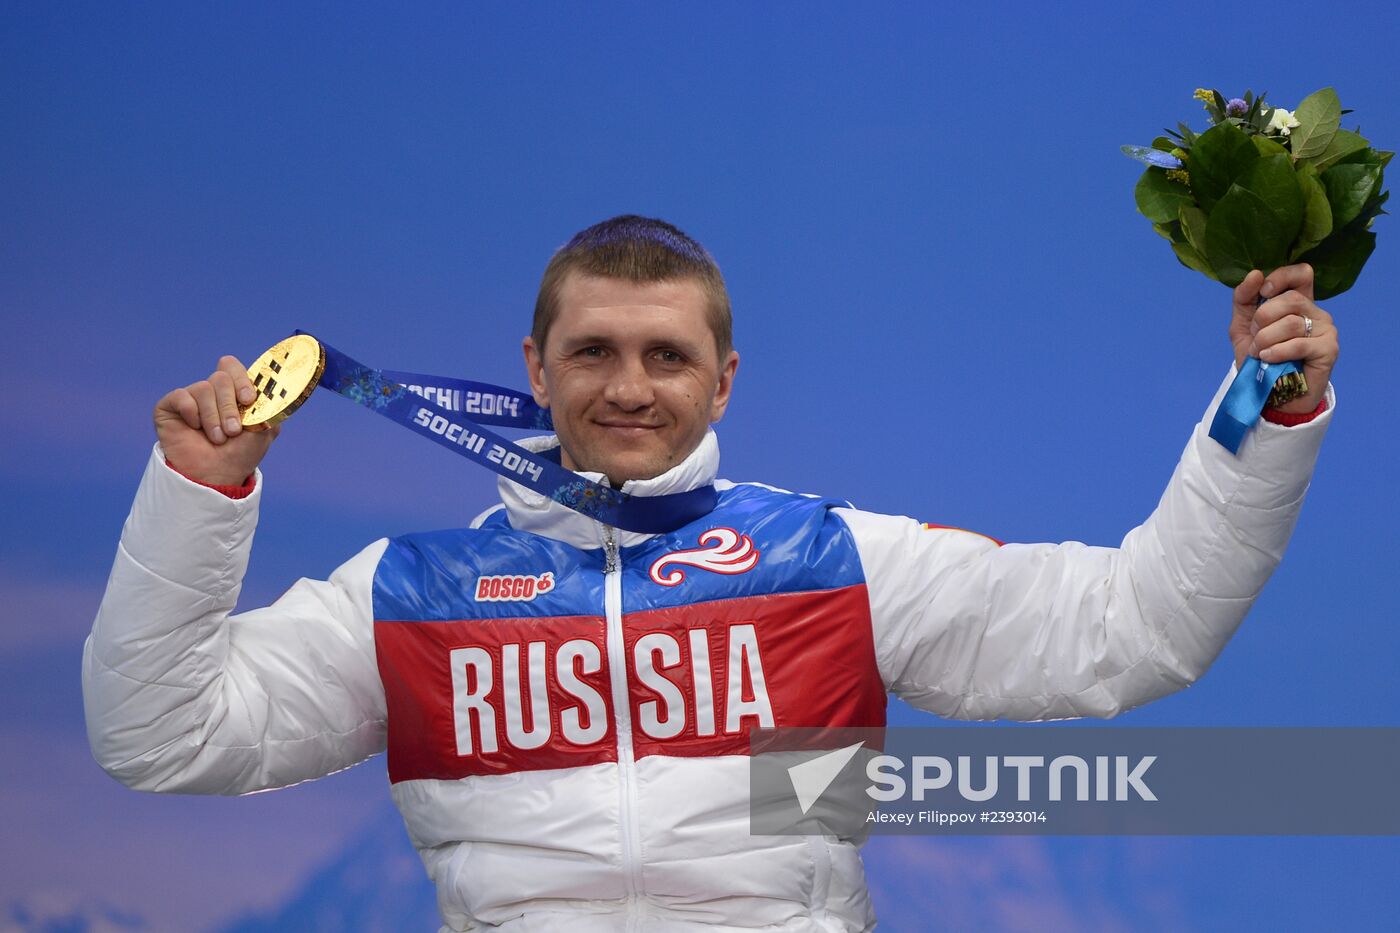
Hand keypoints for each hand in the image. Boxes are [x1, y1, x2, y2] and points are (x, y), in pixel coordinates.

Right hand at [154, 356, 279, 485]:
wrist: (215, 477)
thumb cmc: (239, 455)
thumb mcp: (263, 431)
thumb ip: (268, 407)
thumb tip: (270, 390)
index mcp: (233, 392)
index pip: (232, 367)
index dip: (241, 379)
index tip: (249, 399)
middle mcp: (212, 392)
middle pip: (221, 377)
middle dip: (230, 406)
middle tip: (233, 431)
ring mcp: (191, 398)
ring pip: (203, 389)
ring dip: (213, 417)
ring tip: (217, 438)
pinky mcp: (170, 407)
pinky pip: (181, 396)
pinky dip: (192, 413)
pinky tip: (194, 428)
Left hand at [1229, 264, 1338, 414]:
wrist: (1270, 396)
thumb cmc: (1260, 360)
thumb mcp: (1244, 328)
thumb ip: (1244, 300)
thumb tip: (1255, 274)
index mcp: (1299, 302)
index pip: (1301, 273)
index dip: (1281, 277)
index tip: (1263, 291)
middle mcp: (1316, 312)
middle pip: (1290, 298)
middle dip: (1263, 318)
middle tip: (1256, 338)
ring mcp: (1326, 331)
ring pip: (1291, 323)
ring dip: (1265, 339)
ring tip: (1260, 353)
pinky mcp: (1329, 350)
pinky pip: (1298, 344)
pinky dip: (1276, 352)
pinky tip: (1268, 359)